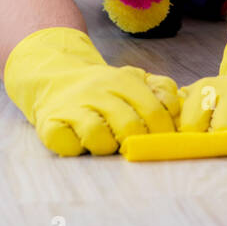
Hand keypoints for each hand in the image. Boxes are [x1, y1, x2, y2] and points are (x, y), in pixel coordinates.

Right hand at [3, 27, 180, 155]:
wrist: (55, 76)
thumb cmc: (105, 88)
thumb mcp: (136, 80)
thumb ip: (163, 89)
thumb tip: (177, 110)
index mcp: (123, 81)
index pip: (155, 114)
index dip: (162, 134)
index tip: (159, 141)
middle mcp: (97, 91)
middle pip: (130, 128)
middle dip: (136, 144)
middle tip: (132, 145)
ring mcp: (72, 107)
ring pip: (98, 137)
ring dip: (107, 147)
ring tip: (106, 143)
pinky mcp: (49, 124)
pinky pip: (66, 144)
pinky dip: (76, 148)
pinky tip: (80, 143)